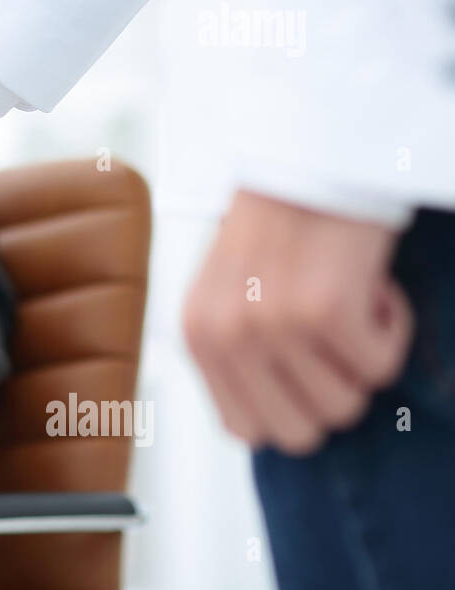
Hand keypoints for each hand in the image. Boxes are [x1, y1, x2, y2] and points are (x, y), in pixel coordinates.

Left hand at [183, 190, 413, 454]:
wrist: (312, 155)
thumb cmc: (280, 225)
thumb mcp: (228, 295)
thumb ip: (236, 357)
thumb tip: (270, 428)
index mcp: (196, 337)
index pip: (244, 431)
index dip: (290, 408)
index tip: (305, 362)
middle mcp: (225, 337)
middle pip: (298, 434)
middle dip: (332, 392)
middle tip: (334, 336)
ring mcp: (271, 326)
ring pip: (344, 406)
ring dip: (363, 356)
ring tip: (347, 299)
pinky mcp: (324, 311)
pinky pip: (380, 366)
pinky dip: (392, 329)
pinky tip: (370, 285)